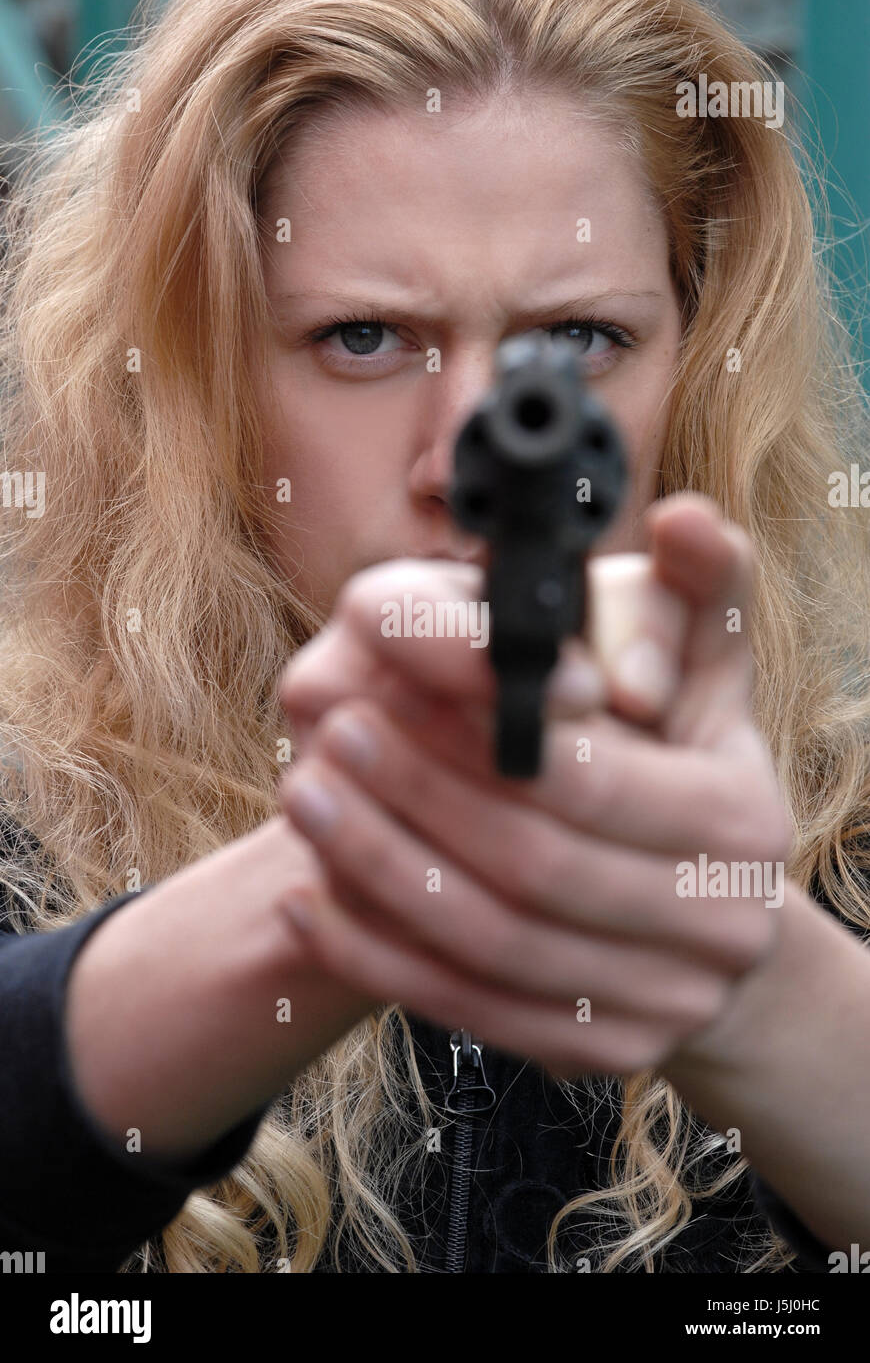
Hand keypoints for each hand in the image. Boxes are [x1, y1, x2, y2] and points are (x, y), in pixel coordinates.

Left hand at [276, 494, 793, 1080]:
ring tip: (301, 796)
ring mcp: (656, 1006)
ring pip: (489, 944)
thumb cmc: (686, 770)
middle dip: (420, 796)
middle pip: (534, 866)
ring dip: (379, 870)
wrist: (706, 923)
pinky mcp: (593, 1055)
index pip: (595, 779)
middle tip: (330, 733)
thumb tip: (684, 518)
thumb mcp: (703, 672)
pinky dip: (378, 956)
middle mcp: (713, 927)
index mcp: (739, 822)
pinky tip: (308, 900)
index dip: (489, 733)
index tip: (398, 680)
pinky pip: (466, 1010)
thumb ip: (695, 591)